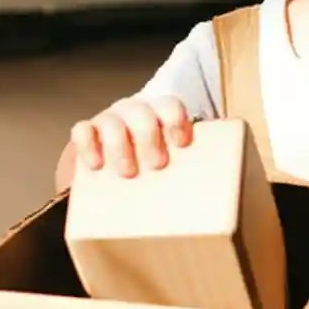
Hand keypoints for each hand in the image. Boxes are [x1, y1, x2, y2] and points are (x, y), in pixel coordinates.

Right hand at [69, 96, 192, 177]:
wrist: (120, 182)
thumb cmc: (158, 175)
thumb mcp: (178, 169)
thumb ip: (192, 173)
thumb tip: (226, 202)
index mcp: (161, 117)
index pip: (170, 106)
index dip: (176, 120)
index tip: (181, 143)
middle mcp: (135, 113)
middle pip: (141, 113)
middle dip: (148, 137)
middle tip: (157, 165)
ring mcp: (109, 120)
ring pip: (112, 121)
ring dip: (120, 146)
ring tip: (128, 173)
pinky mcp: (86, 133)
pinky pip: (82, 130)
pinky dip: (88, 145)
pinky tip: (96, 165)